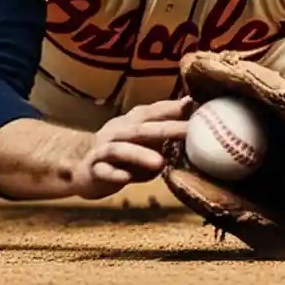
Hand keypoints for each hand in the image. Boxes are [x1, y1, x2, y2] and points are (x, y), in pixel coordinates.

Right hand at [71, 97, 190, 199]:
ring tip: (161, 163)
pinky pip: (103, 172)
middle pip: (142, 128)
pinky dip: (114, 175)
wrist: (85, 171)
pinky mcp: (93, 170)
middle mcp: (117, 131)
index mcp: (132, 122)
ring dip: (140, 155)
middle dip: (167, 128)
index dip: (173, 107)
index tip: (195, 104)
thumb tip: (199, 127)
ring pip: (120, 149)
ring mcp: (103, 150)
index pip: (154, 112)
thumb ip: (166, 134)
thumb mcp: (145, 143)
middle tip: (190, 132)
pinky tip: (126, 179)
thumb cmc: (125, 156)